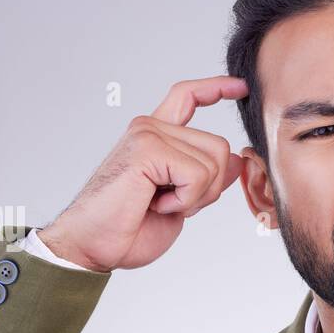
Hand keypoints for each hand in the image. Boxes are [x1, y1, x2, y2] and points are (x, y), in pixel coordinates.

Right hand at [39, 76, 248, 271]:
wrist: (93, 246)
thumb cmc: (129, 230)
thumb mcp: (181, 204)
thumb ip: (205, 180)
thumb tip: (236, 159)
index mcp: (156, 138)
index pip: (187, 98)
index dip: (216, 89)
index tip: (240, 86)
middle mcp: (151, 128)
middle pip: (219, 146)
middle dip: (210, 188)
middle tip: (172, 204)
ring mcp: (148, 134)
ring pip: (214, 161)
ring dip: (196, 196)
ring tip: (159, 204)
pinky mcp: (147, 147)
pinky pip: (198, 174)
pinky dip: (186, 200)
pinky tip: (155, 205)